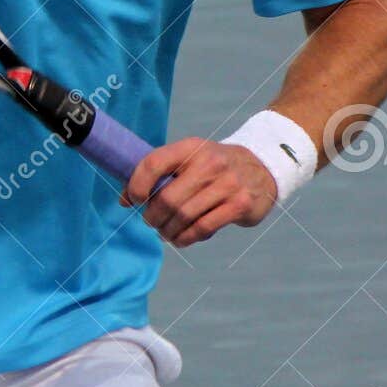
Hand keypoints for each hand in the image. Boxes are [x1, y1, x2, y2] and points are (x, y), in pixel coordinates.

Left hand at [121, 139, 276, 247]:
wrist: (263, 167)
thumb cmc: (214, 168)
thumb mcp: (189, 160)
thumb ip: (158, 175)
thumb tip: (123, 200)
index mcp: (191, 147)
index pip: (153, 162)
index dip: (136, 184)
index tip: (133, 199)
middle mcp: (210, 163)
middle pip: (167, 198)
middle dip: (152, 216)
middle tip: (151, 221)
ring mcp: (228, 184)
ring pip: (184, 216)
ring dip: (167, 230)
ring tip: (164, 232)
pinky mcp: (240, 205)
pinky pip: (203, 228)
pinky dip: (185, 238)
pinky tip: (179, 238)